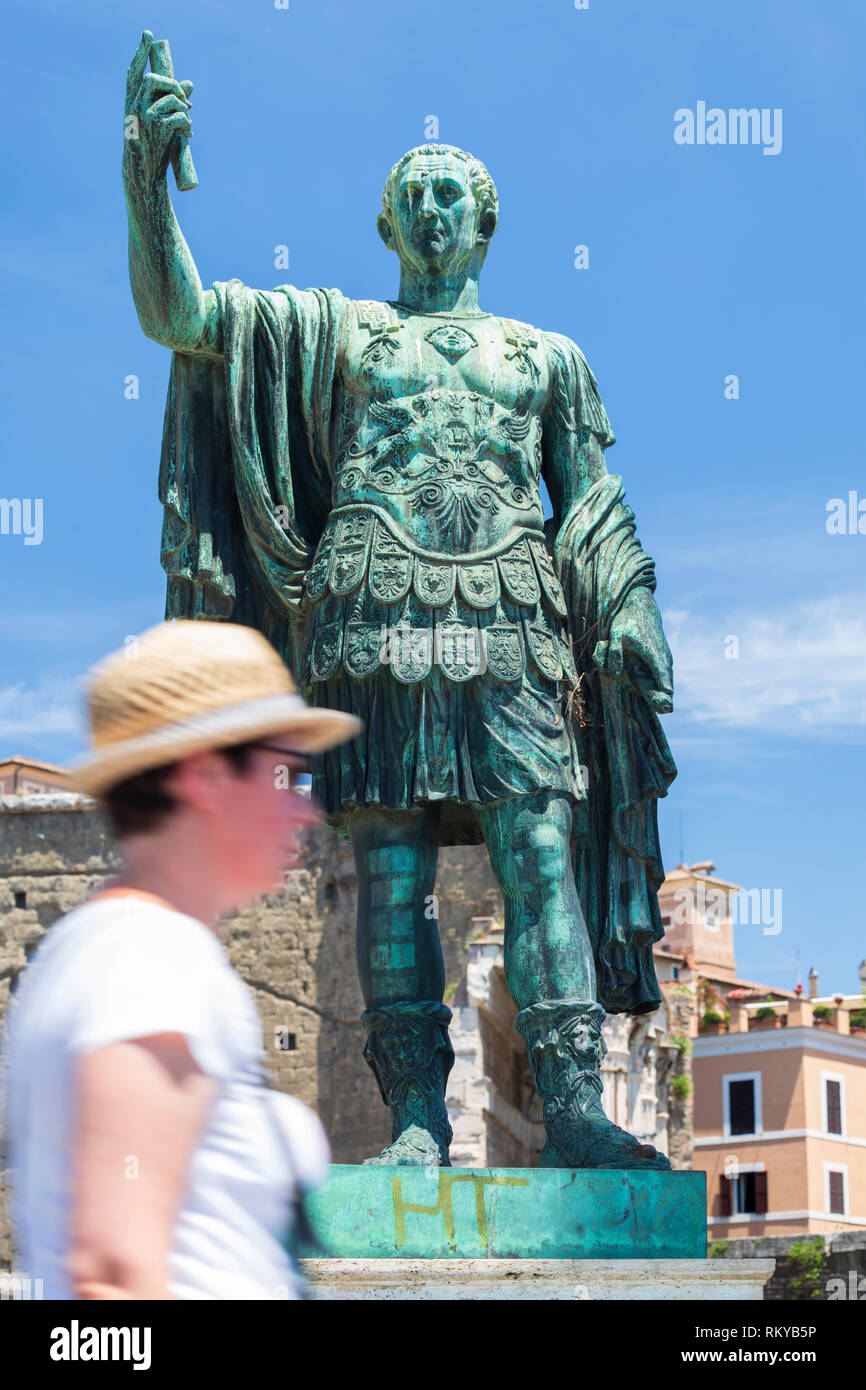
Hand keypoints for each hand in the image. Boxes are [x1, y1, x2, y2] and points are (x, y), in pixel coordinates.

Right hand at [123, 32, 193, 185]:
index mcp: (131, 102)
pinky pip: (181, 115)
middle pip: (155, 79)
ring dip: (184, 109)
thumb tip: (190, 83)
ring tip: (186, 124)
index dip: (140, 52)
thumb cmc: (151, 146)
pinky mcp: (158, 127)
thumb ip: (171, 101)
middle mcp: (134, 105)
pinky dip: (188, 123)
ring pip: (172, 99)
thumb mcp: (157, 121)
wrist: (146, 172)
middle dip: (173, 85)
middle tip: (184, 98)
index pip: (134, 72)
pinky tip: (188, 134)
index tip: (148, 35)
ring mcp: (145, 115)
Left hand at [593, 587, 672, 712]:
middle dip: (667, 693)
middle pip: (667, 677)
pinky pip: (667, 673)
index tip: (667, 695)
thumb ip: (614, 654)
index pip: (660, 669)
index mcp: (650, 650)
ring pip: (669, 676)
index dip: (663, 682)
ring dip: (667, 690)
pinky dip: (666, 683)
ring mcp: (665, 655)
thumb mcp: (615, 635)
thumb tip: (615, 674)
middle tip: (665, 709)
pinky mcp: (665, 656)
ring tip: (665, 707)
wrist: (641, 609)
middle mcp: (662, 654)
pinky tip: (662, 696)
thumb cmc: (626, 622)